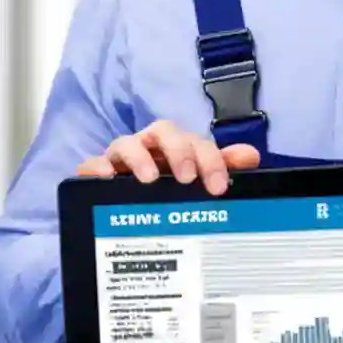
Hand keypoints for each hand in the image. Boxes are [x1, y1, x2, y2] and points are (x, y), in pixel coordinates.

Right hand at [77, 120, 260, 194]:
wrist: (125, 210)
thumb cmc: (168, 189)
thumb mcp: (197, 181)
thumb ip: (222, 168)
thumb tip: (251, 156)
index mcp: (177, 148)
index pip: (197, 143)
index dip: (211, 161)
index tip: (219, 187)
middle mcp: (150, 147)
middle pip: (163, 131)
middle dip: (178, 151)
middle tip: (187, 178)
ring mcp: (121, 158)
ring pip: (127, 143)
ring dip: (138, 157)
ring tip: (149, 179)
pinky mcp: (96, 172)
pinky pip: (92, 164)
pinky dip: (97, 167)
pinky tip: (107, 178)